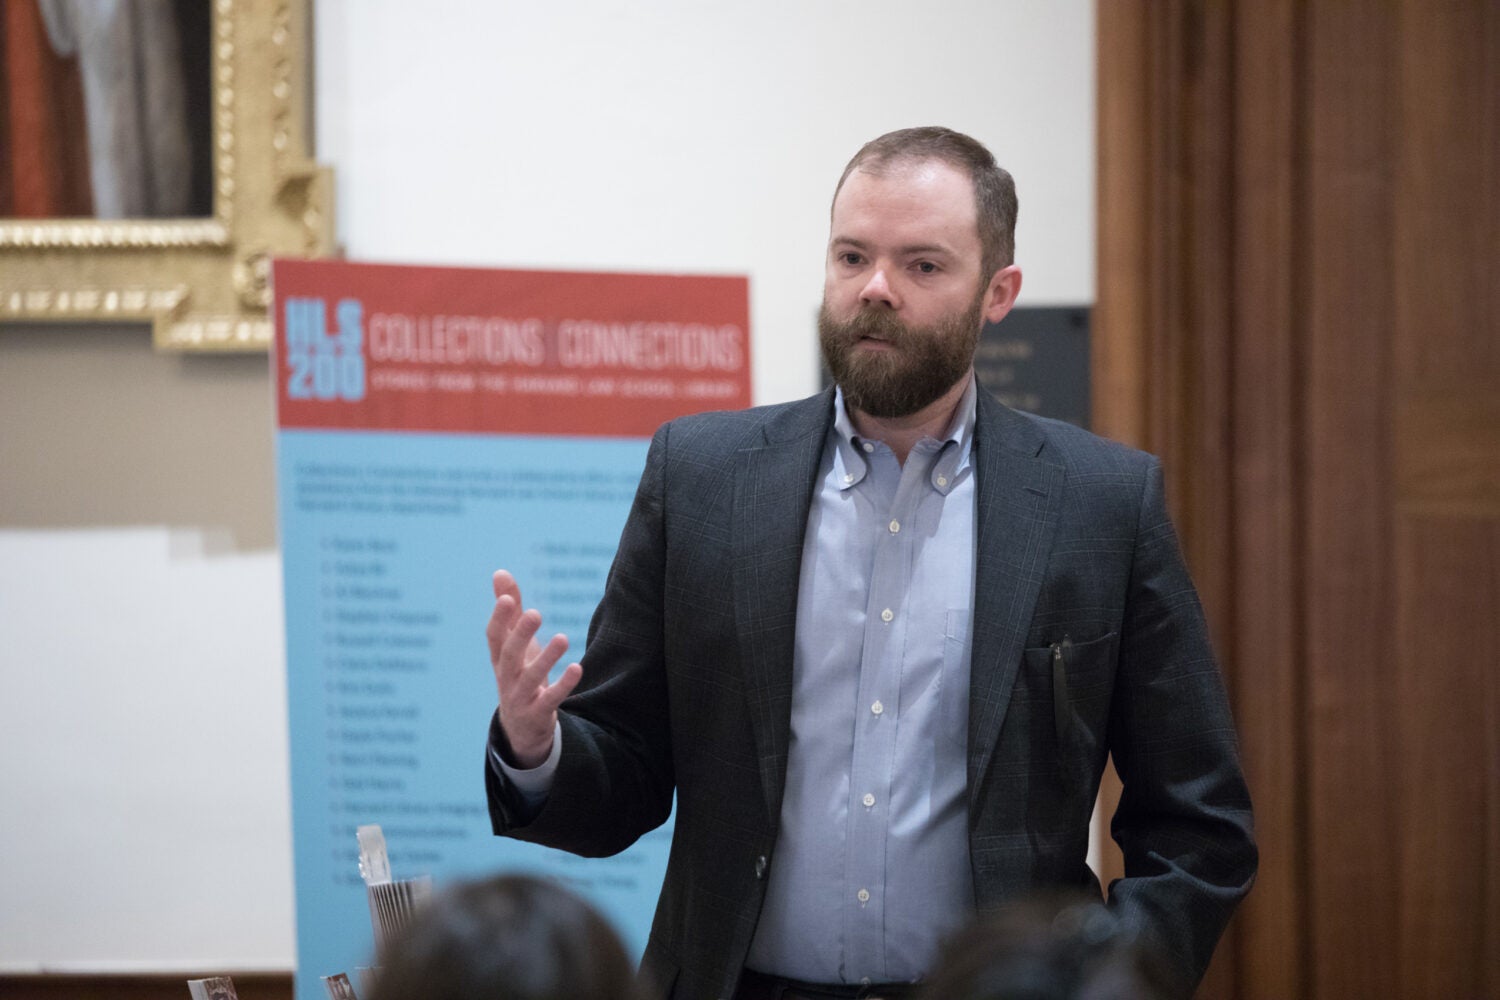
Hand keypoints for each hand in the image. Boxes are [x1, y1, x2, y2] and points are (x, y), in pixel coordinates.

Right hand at [486, 569, 582, 768]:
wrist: (520, 727)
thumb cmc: (517, 674)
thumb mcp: (512, 644)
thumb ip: (509, 610)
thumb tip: (500, 573)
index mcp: (499, 657)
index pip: (494, 636)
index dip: (498, 618)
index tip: (505, 597)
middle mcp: (506, 676)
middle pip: (509, 655)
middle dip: (520, 635)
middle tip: (535, 613)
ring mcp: (520, 697)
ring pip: (531, 677)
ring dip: (546, 658)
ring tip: (562, 637)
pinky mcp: (538, 712)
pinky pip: (551, 698)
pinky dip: (563, 685)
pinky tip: (576, 668)